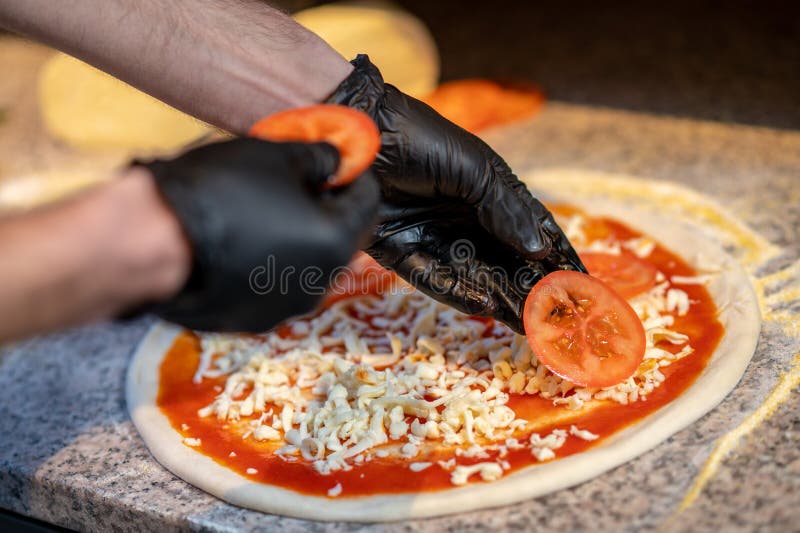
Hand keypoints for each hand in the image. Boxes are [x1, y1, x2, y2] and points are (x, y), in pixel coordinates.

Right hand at [139, 138, 378, 331]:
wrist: (150, 241)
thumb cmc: (219, 191)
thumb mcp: (275, 156)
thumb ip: (319, 158)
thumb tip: (337, 162)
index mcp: (335, 243)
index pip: (367, 202)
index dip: (357, 176)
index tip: (342, 162)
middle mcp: (320, 284)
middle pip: (341, 238)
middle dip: (330, 209)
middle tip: (306, 183)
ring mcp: (286, 308)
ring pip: (310, 264)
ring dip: (303, 237)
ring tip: (271, 210)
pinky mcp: (253, 320)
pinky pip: (277, 284)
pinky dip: (273, 262)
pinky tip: (246, 240)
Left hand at [327, 55, 583, 332]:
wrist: (360, 133)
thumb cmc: (421, 139)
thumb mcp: (473, 168)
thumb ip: (506, 208)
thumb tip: (540, 249)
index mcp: (490, 194)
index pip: (531, 231)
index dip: (556, 257)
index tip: (581, 283)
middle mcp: (465, 219)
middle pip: (505, 261)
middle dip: (531, 287)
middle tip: (557, 315)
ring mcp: (434, 236)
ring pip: (475, 275)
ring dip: (501, 297)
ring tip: (528, 320)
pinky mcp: (402, 251)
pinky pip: (434, 278)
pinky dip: (458, 292)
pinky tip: (484, 305)